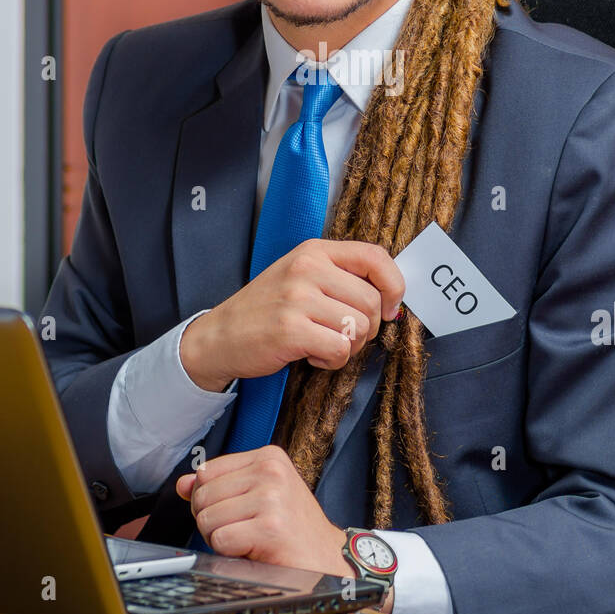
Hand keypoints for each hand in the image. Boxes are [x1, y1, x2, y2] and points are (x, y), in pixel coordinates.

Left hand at [176, 444, 356, 578]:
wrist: (327, 558)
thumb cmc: (292, 528)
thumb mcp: (258, 495)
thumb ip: (219, 485)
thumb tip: (183, 484)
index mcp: (268, 457)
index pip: (206, 471)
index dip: (209, 498)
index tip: (233, 510)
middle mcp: (271, 471)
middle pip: (202, 495)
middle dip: (212, 520)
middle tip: (242, 529)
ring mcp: (271, 497)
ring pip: (207, 518)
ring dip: (220, 538)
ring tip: (249, 539)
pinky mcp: (269, 527)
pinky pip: (220, 540)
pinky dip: (230, 552)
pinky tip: (254, 550)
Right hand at [179, 238, 404, 390]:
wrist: (220, 336)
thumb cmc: (267, 309)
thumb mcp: (301, 276)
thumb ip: (341, 278)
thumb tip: (391, 299)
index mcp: (314, 251)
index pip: (375, 256)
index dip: (393, 285)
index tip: (389, 308)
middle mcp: (307, 268)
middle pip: (371, 301)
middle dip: (367, 328)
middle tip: (343, 335)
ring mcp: (297, 298)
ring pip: (359, 327)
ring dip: (349, 346)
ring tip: (324, 344)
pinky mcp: (291, 330)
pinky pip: (340, 350)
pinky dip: (333, 362)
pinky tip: (313, 357)